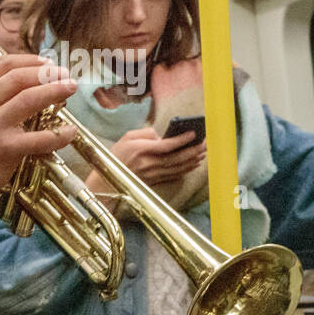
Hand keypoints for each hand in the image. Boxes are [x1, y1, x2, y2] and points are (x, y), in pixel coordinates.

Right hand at [0, 53, 78, 203]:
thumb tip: (29, 78)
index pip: (1, 65)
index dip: (28, 60)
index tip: (47, 63)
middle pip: (18, 78)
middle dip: (46, 73)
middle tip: (64, 74)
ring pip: (29, 99)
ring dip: (55, 91)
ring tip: (70, 88)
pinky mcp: (5, 148)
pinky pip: (39, 138)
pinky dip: (59, 134)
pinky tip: (70, 131)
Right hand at [86, 126, 205, 192]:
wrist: (108, 179)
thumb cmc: (117, 156)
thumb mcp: (127, 137)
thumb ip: (146, 133)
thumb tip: (162, 135)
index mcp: (141, 150)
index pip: (166, 145)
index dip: (182, 140)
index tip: (193, 133)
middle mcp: (149, 164)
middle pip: (176, 158)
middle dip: (193, 150)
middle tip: (204, 143)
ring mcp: (153, 175)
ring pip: (178, 168)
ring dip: (193, 160)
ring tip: (203, 152)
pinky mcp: (155, 181)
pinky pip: (174, 176)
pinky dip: (186, 170)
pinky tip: (193, 164)